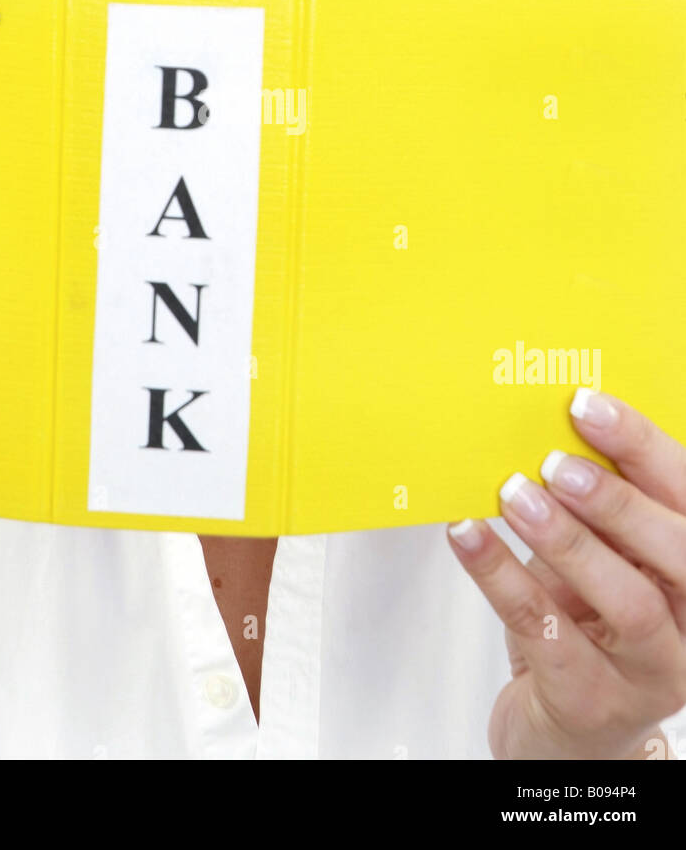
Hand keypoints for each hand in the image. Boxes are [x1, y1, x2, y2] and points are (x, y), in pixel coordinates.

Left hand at [447, 389, 685, 759]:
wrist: (564, 728)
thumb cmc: (585, 624)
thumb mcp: (603, 558)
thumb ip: (598, 505)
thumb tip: (550, 424)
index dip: (644, 447)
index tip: (588, 405)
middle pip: (678, 554)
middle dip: (617, 500)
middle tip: (555, 462)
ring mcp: (648, 671)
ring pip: (626, 601)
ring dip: (567, 540)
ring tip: (513, 495)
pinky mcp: (591, 702)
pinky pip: (547, 633)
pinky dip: (502, 578)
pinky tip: (468, 536)